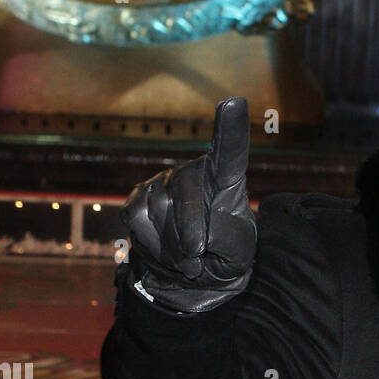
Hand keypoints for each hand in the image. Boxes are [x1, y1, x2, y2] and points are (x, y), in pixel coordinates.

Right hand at [121, 96, 256, 313]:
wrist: (192, 276)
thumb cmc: (224, 255)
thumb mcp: (239, 252)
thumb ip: (228, 237)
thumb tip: (202, 230)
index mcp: (225, 180)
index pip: (230, 153)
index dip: (231, 128)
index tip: (235, 103)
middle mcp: (193, 172)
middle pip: (187, 194)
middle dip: (191, 233)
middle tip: (197, 259)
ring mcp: (163, 182)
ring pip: (159, 211)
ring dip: (173, 247)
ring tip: (186, 258)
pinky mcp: (138, 198)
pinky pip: (138, 219)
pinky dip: (152, 245)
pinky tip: (165, 251)